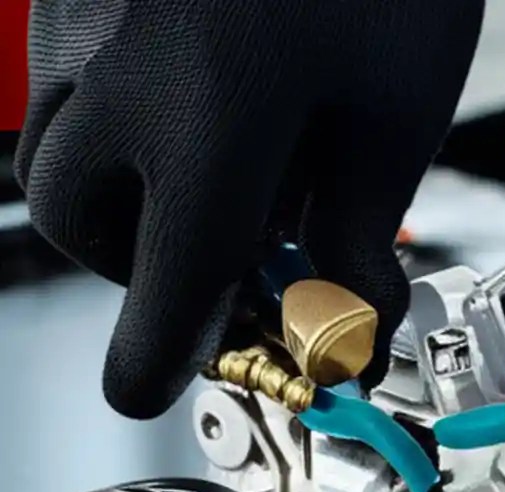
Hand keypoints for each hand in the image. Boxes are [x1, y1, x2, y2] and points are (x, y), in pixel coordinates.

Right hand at [17, 0, 483, 417]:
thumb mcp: (397, 107)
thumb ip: (361, 223)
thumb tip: (351, 312)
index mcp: (207, 127)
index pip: (164, 287)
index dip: (158, 357)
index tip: (153, 387)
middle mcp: (118, 77)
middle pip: (83, 228)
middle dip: (142, 266)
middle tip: (223, 259)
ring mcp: (81, 19)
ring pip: (54, 153)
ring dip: (117, 197)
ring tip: (213, 175)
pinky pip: (60, 78)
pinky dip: (112, 118)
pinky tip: (195, 92)